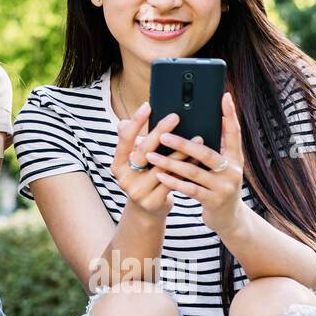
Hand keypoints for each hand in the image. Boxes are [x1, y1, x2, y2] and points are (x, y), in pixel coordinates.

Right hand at [111, 102, 195, 221]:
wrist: (147, 210)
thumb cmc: (143, 177)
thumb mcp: (133, 161)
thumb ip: (131, 142)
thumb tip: (123, 122)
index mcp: (117, 164)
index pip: (125, 139)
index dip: (136, 122)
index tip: (147, 105)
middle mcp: (124, 178)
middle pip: (144, 151)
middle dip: (160, 132)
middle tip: (175, 117)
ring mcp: (138, 191)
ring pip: (163, 167)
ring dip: (181, 151)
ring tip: (197, 138)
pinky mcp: (153, 201)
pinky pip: (174, 181)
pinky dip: (186, 169)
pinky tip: (198, 159)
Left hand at [145, 91, 244, 234]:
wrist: (229, 219)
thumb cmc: (217, 185)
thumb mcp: (218, 166)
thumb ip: (208, 147)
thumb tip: (190, 123)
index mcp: (235, 157)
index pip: (234, 132)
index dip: (230, 114)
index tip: (224, 96)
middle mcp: (233, 170)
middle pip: (206, 153)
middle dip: (183, 143)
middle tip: (162, 134)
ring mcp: (224, 187)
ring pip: (194, 172)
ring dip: (170, 162)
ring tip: (150, 155)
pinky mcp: (214, 201)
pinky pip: (190, 189)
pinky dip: (174, 182)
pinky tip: (159, 175)